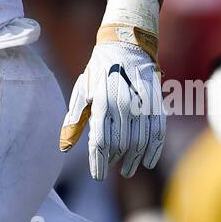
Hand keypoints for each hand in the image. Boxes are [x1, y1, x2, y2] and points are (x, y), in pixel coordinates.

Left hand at [59, 0, 165, 179]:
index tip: (98, 175)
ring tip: (127, 169)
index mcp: (101, 102)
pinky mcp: (155, 102)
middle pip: (120, 144)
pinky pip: (157, 131)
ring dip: (133, 159)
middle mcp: (122, 104)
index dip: (98, 162)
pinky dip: (153, 149)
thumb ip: (74, 120)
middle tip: (110, 168)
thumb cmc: (98, 73)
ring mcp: (141, 104)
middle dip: (114, 160)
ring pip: (139, 141)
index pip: (100, 141)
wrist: (125, 46)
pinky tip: (147, 161)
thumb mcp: (81, 92)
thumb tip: (63, 147)